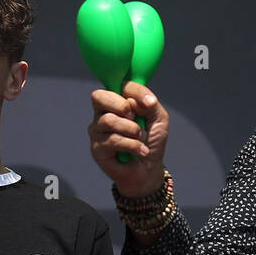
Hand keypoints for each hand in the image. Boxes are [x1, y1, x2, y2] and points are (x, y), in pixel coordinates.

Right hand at [87, 80, 168, 194]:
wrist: (150, 169)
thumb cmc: (151, 141)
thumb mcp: (158, 117)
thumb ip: (149, 103)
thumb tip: (138, 100)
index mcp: (115, 102)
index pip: (116, 85)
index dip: (133, 91)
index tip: (149, 103)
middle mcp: (102, 114)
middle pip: (99, 97)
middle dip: (122, 107)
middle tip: (135, 119)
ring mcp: (97, 131)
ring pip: (109, 120)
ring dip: (132, 130)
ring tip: (141, 139)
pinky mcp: (97, 149)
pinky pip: (114, 140)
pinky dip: (133, 145)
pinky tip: (140, 152)